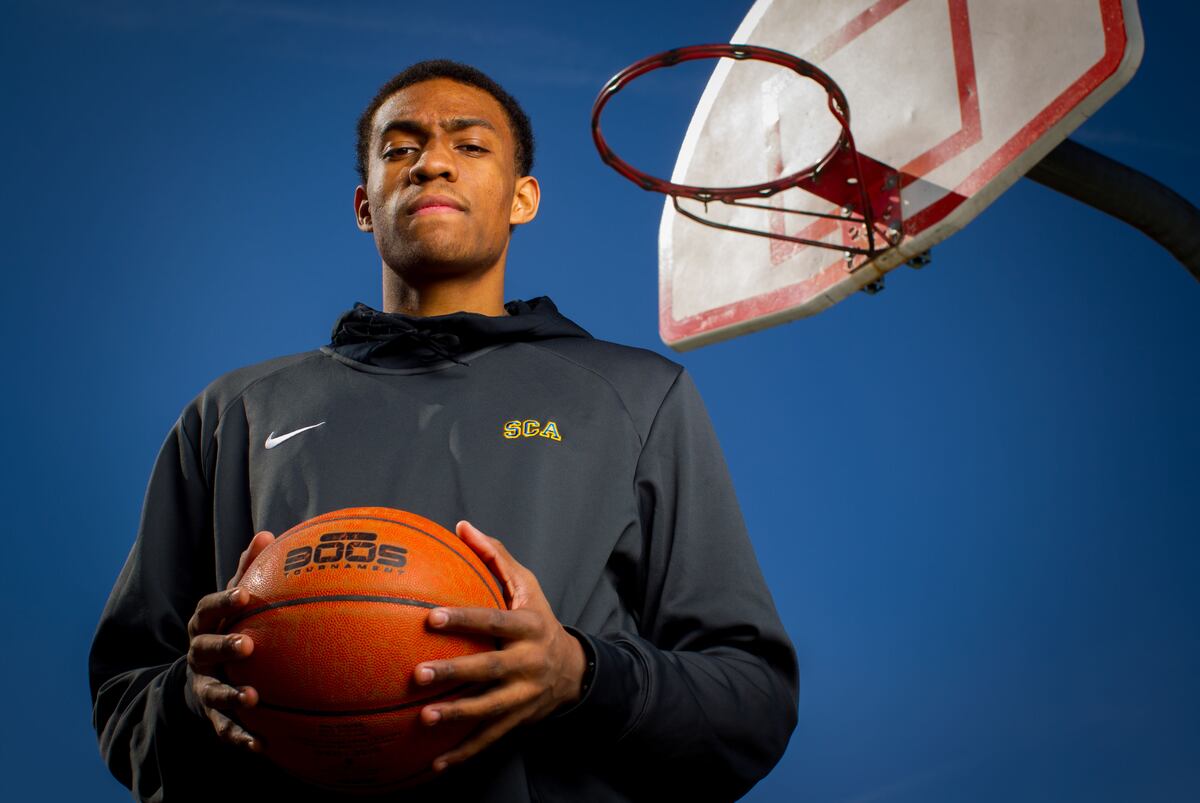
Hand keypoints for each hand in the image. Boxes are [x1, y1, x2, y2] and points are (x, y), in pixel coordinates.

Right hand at [185, 530, 275, 751]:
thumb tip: (267, 533)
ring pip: (211, 692)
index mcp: (204, 624)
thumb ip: (247, 569)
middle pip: (204, 649)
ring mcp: (202, 685)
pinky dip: (240, 738)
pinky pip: (224, 729)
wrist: (202, 673)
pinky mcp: (211, 715)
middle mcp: (197, 655)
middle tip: (248, 645)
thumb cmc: (227, 626)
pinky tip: (261, 745)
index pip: (209, 608)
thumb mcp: (234, 599)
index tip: (244, 595)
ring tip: (252, 698)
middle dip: (223, 647)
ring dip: (229, 695)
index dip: (224, 601)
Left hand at [414, 521, 586, 772]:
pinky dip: (463, 754)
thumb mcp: (527, 586)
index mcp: (528, 627)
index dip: (465, 619)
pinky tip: (434, 764)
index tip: (431, 617)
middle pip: (490, 669)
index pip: (494, 621)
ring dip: (457, 716)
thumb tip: (462, 526)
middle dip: (455, 672)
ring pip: (489, 709)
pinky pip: (489, 740)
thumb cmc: (538, 619)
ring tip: (423, 718)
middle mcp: (529, 663)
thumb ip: (495, 557)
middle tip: (418, 673)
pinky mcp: (517, 721)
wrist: (574, 670)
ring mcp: (524, 696)